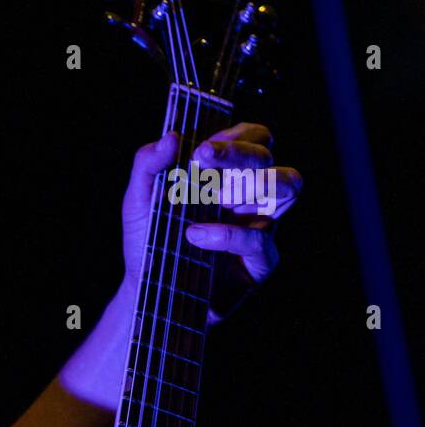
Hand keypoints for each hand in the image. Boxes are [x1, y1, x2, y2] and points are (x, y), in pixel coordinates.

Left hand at [120, 122, 300, 321]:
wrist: (148, 290)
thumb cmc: (149, 239)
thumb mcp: (138, 200)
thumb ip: (148, 166)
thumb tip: (172, 137)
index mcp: (226, 173)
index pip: (252, 137)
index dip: (236, 135)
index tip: (201, 147)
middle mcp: (248, 194)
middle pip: (268, 157)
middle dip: (239, 153)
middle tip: (202, 159)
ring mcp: (260, 224)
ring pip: (289, 186)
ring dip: (256, 182)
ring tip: (213, 196)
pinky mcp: (260, 260)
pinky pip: (261, 238)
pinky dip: (229, 234)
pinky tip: (196, 236)